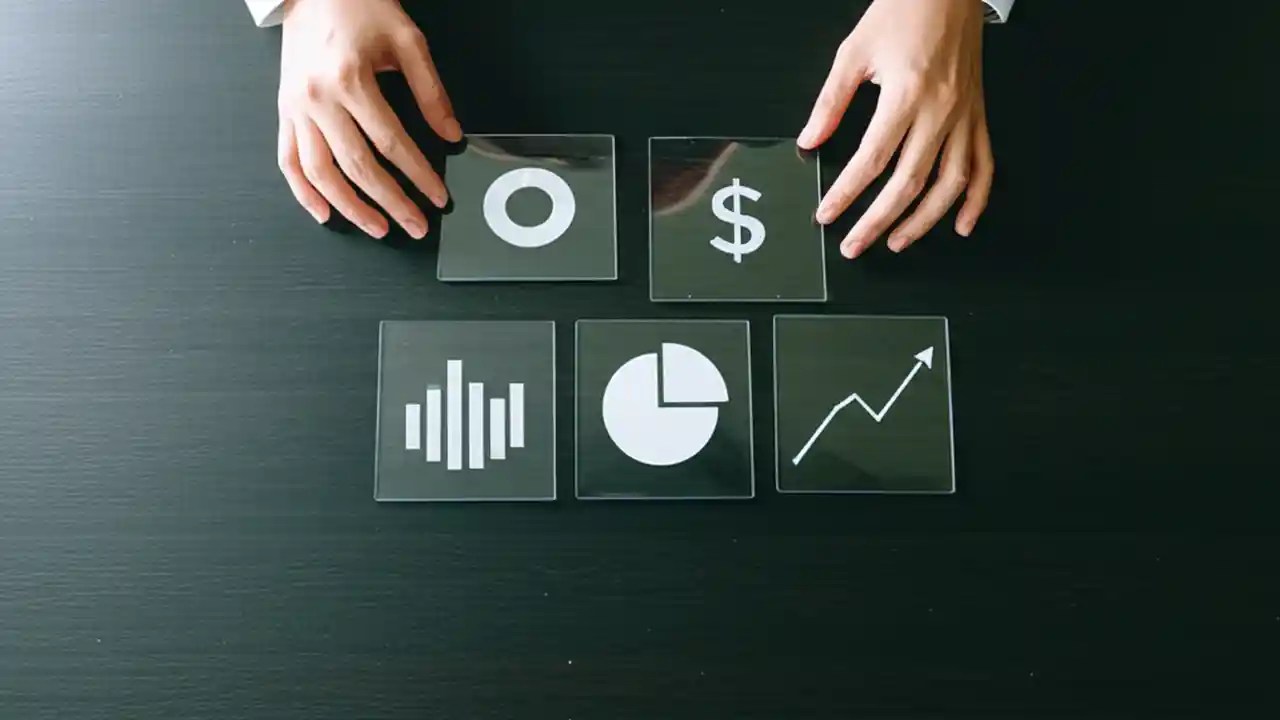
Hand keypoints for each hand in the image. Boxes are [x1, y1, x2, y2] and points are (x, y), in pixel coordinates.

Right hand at [275, 0, 461, 238]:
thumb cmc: (358, 6)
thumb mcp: (407, 41)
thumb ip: (431, 91)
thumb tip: (451, 134)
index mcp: (350, 80)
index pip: (392, 143)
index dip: (419, 175)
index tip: (437, 196)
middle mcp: (317, 98)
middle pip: (358, 166)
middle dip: (391, 202)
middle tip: (415, 224)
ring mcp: (296, 108)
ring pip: (319, 173)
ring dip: (350, 208)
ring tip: (377, 227)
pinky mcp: (284, 112)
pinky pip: (288, 161)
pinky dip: (304, 192)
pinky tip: (324, 213)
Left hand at [798, 0, 993, 257]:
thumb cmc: (905, 9)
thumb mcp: (854, 51)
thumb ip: (830, 101)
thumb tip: (810, 140)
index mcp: (906, 94)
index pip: (871, 159)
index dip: (846, 193)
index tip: (827, 213)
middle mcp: (940, 110)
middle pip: (908, 182)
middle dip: (878, 221)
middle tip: (854, 244)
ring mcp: (964, 116)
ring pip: (949, 183)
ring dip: (923, 221)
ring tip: (897, 242)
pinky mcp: (978, 115)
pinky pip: (984, 166)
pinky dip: (976, 200)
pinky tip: (961, 225)